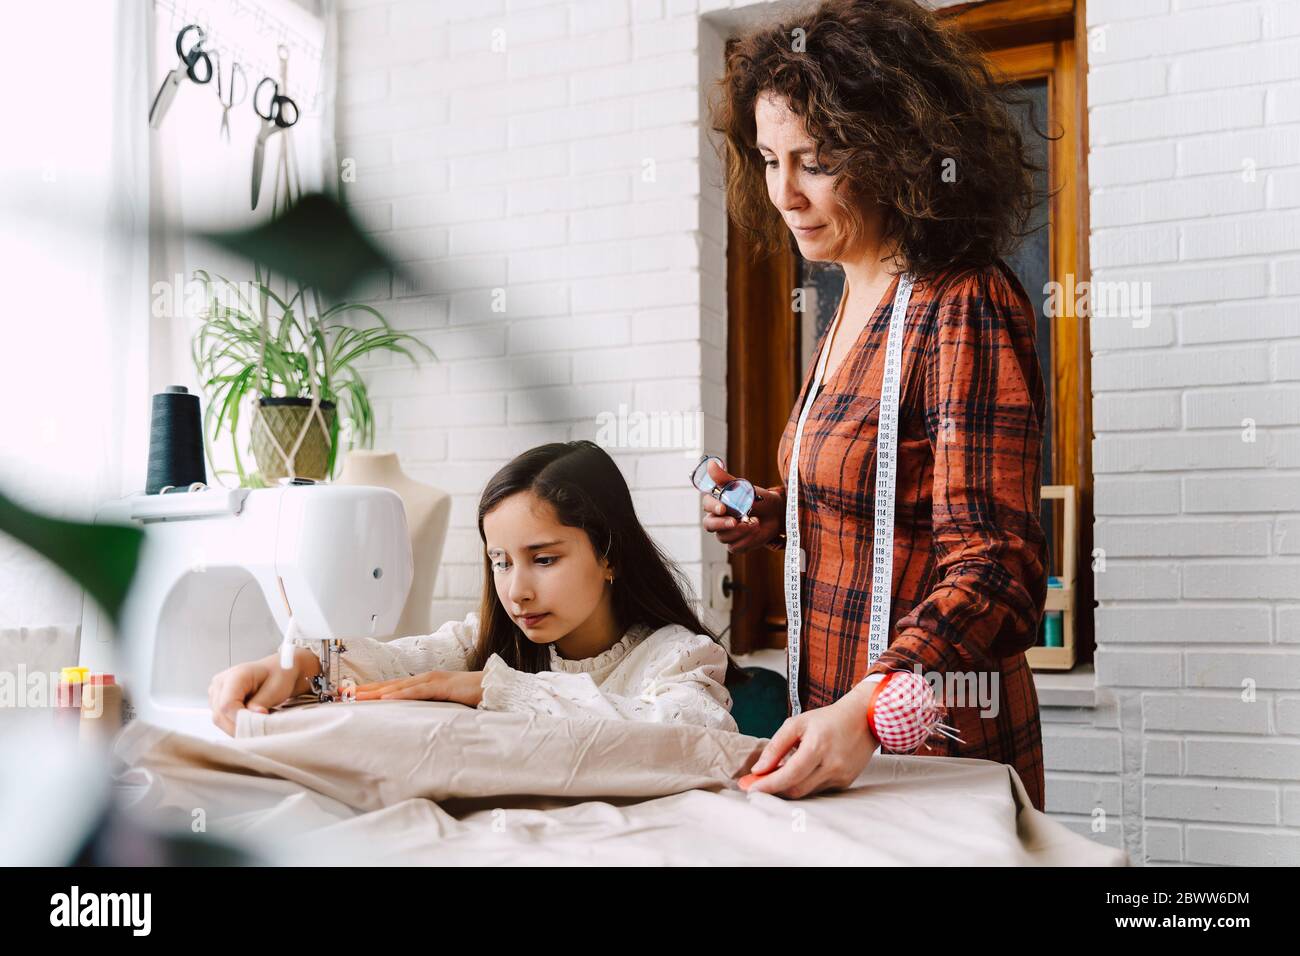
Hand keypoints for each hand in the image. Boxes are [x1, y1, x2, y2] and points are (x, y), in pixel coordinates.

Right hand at [208, 648, 315, 736]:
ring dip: (236, 727)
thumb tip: (250, 719)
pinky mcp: (216, 701)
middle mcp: (220, 682)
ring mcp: (216, 692)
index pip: (227, 705)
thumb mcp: (276, 689)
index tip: (258, 720)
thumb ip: (260, 704)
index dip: (241, 718)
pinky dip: (234, 724)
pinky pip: (221, 719)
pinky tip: (248, 720)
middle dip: (239, 726)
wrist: (277, 671)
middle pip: (220, 715)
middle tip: (258, 729)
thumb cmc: (278, 676)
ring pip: (219, 720)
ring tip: (255, 722)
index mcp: (235, 675)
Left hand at [355, 670, 483, 706]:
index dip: (375, 690)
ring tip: (359, 696)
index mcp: (426, 683)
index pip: (396, 687)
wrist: (495, 688)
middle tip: (347, 694)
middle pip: (392, 684)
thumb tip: (416, 722)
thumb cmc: (473, 697)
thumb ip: (431, 709)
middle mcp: (427, 678)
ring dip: (378, 691)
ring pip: (400, 686)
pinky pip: (418, 691)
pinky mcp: (443, 686)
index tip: (356, 696)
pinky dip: (401, 694)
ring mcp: (434, 680)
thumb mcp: (446, 705)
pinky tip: (387, 698)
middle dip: (369, 689)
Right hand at [699, 459, 783, 553]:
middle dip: (722, 524)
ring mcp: (726, 533)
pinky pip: (734, 547)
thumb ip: (725, 479)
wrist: (777, 514)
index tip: (723, 508)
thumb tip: (711, 464)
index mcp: (718, 503)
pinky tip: (756, 531)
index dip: (713, 507)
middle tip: (735, 521)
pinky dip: (746, 540)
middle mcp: (719, 519)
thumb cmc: (759, 499)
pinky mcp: (736, 544)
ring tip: (756, 522)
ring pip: (723, 537)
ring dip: (741, 530)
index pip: (707, 505)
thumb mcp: (744, 487)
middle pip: (709, 525)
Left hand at [738, 688, 877, 797]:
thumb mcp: (797, 723)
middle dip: (772, 789)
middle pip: (796, 789)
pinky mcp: (845, 782)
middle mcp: (831, 765)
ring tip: (771, 778)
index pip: (788, 774)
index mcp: (818, 746)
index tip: (748, 787)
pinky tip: (795, 775)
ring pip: (806, 792)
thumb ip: (776, 746)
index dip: (767, 784)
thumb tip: (758, 769)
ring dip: (786, 788)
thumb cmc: (828, 719)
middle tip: (754, 785)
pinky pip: (818, 790)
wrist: (864, 718)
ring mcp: (840, 776)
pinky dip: (803, 784)